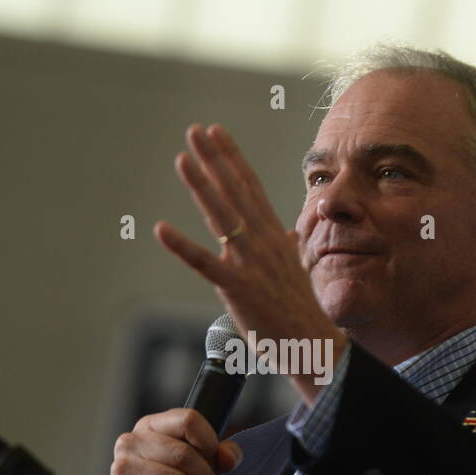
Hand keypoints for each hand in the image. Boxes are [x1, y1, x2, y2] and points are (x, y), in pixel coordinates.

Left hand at [154, 123, 347, 405]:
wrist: (314, 343)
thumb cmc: (302, 312)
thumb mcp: (296, 270)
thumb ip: (287, 246)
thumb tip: (288, 230)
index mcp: (275, 235)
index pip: (251, 187)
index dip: (232, 158)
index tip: (217, 132)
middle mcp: (264, 242)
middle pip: (235, 191)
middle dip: (214, 159)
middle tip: (195, 130)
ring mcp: (251, 263)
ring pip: (222, 216)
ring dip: (201, 186)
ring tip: (182, 159)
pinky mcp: (238, 288)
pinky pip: (205, 263)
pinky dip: (182, 246)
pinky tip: (161, 229)